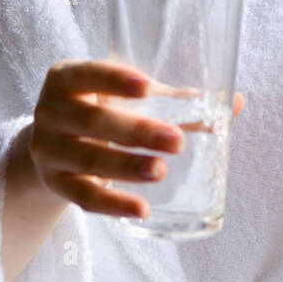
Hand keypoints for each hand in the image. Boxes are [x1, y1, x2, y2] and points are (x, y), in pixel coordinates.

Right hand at [28, 59, 243, 219]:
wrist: (50, 147)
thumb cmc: (98, 109)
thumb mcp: (121, 99)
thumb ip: (172, 100)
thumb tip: (234, 102)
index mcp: (66, 78)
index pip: (88, 73)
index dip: (115, 79)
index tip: (149, 87)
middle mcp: (51, 111)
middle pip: (93, 121)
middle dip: (136, 131)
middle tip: (176, 142)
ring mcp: (48, 150)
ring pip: (89, 160)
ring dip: (127, 167)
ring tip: (161, 171)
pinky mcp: (55, 184)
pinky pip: (84, 197)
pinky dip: (114, 204)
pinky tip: (142, 208)